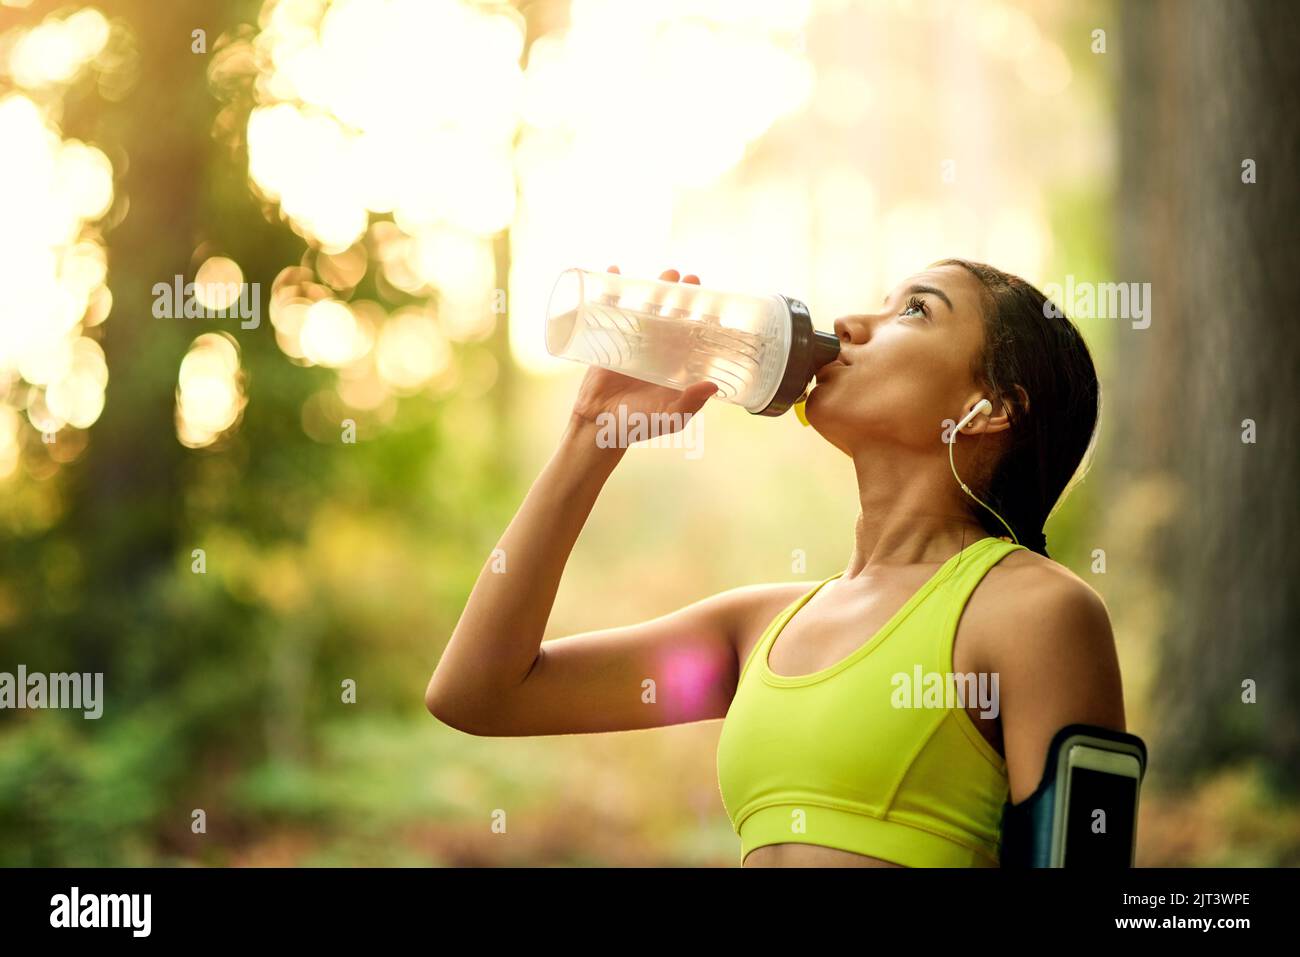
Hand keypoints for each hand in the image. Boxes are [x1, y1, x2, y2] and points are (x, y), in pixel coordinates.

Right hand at [568, 266, 718, 435]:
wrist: (600, 425)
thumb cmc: (639, 423)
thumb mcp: (670, 417)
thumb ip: (690, 403)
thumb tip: (713, 385)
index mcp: (677, 363)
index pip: (695, 334)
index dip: (704, 317)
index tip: (714, 303)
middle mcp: (659, 348)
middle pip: (673, 313)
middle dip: (683, 295)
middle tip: (690, 279)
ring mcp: (635, 340)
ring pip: (647, 306)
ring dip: (656, 286)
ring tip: (667, 273)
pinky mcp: (610, 337)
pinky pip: (611, 309)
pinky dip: (610, 289)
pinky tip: (614, 272)